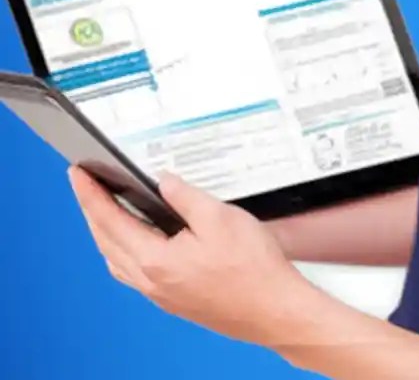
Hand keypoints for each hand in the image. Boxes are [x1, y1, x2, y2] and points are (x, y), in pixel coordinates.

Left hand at [68, 167, 318, 347]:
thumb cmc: (253, 270)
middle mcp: (151, 281)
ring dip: (105, 234)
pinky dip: (123, 253)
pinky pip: (133, 275)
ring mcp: (161, 295)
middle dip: (92, 212)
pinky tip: (137, 245)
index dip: (90, 193)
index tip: (78, 174)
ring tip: (106, 213)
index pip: (109, 219)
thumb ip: (186, 197)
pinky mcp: (175, 301)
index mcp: (156, 259)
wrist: (274, 310)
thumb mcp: (222, 218)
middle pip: (106, 242)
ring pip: (116, 261)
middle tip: (87, 187)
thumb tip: (164, 182)